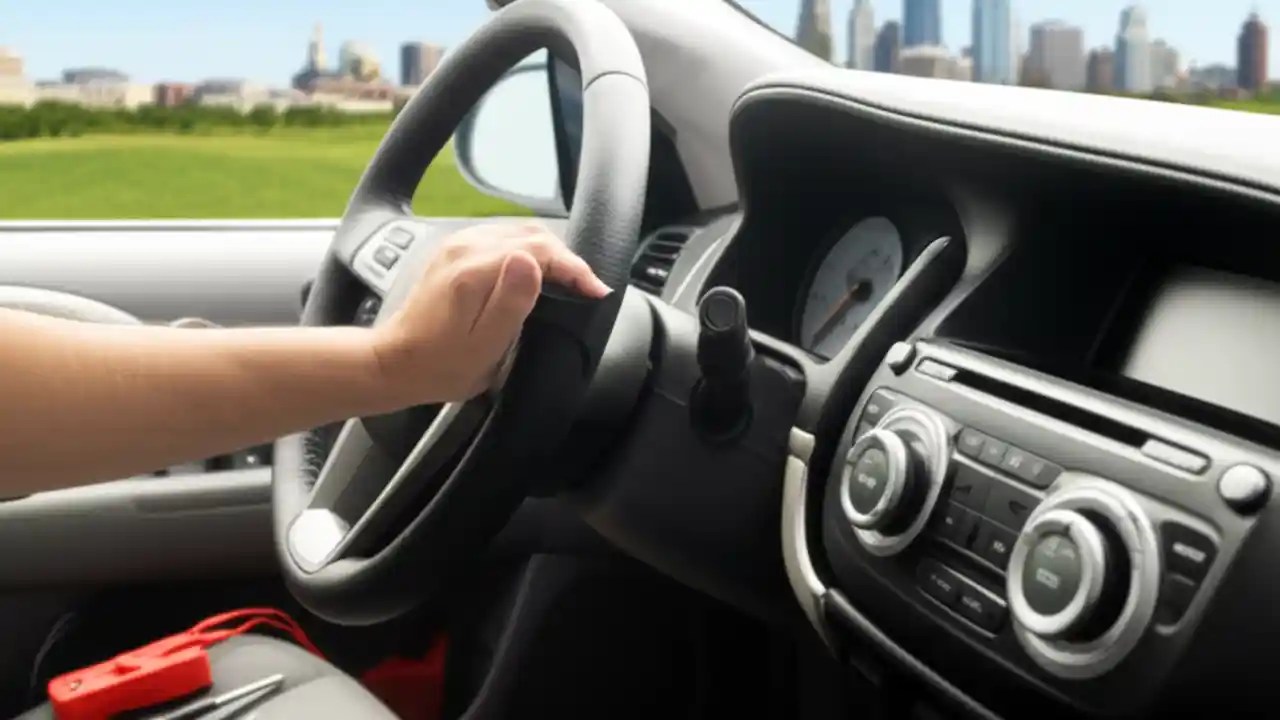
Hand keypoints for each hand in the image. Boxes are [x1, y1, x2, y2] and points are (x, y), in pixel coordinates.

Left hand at [371, 223, 610, 405]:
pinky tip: (538, 273)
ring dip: (550, 253)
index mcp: (474, 270)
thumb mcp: (484, 345)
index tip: (595, 291)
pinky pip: (503, 238)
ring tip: (570, 281)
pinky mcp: (455, 251)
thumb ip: (511, 301)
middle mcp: (466, 247)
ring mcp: (458, 245)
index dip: (574, 268)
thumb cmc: (442, 365)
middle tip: (587, 288)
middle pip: (532, 234)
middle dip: (567, 258)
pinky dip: (529, 251)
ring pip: (519, 232)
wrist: (395, 362)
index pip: (539, 250)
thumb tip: (533, 262)